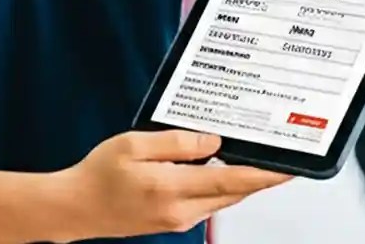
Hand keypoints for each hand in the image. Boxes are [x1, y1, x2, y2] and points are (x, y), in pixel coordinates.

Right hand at [54, 130, 291, 240]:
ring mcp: (178, 221)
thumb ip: (175, 142)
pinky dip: (217, 188)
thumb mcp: (133, 145)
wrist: (76, 208)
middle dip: (258, 177)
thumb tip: (212, 142)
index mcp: (172, 188)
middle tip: (277, 158)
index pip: (231, 181)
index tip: (288, 168)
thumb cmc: (98, 174)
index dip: (264, 175)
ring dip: (237, 182)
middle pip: (233, 194)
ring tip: (247, 159)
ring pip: (222, 200)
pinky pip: (206, 204)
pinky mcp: (172, 223)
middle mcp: (181, 211)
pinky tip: (214, 171)